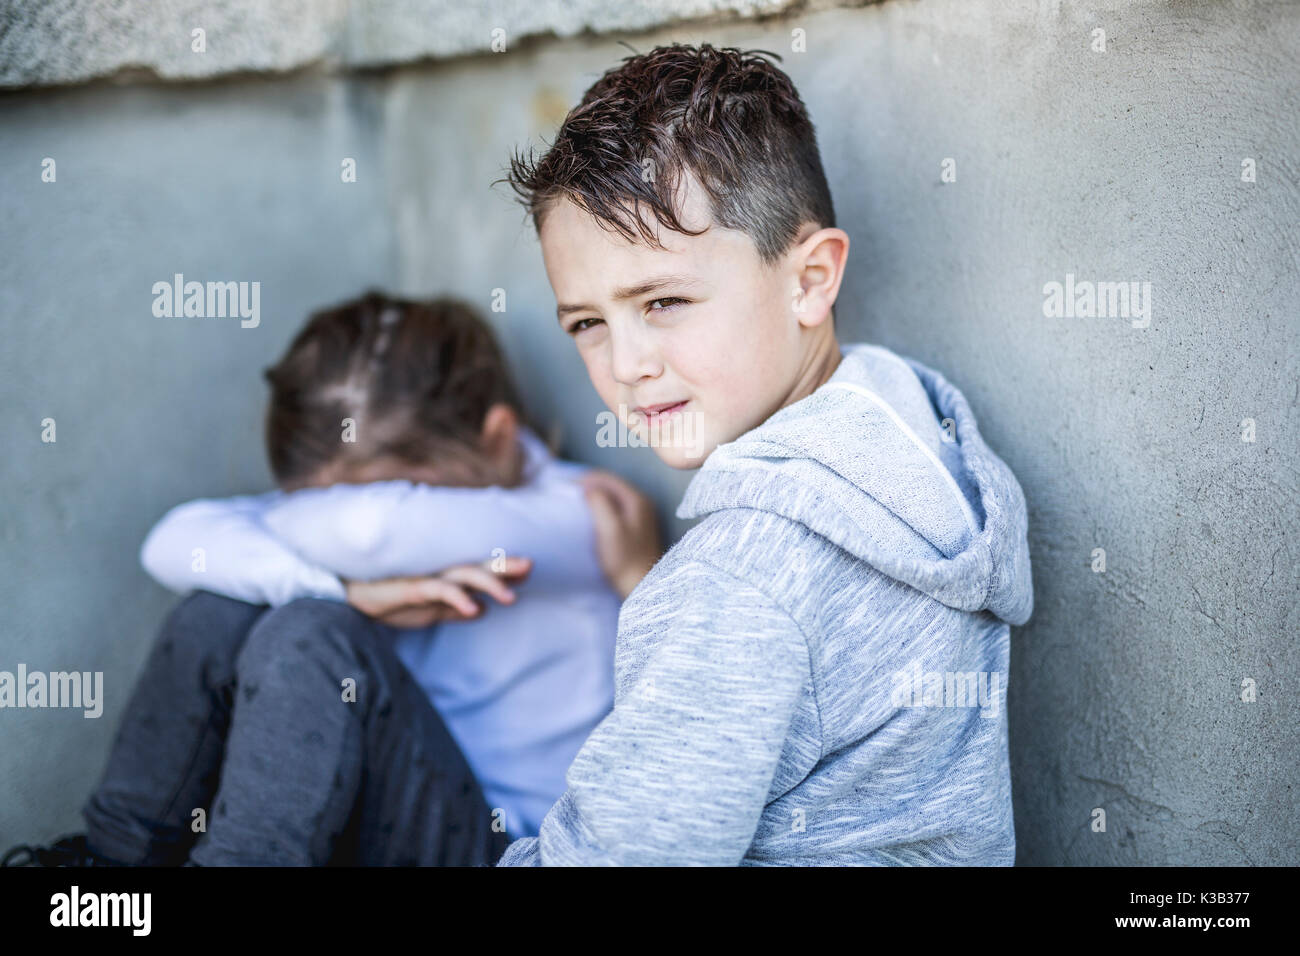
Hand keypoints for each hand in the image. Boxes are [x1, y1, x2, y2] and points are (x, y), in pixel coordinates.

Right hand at [343, 556, 532, 628]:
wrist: (353, 600)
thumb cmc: (392, 601)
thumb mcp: (430, 611)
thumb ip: (455, 609)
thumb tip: (482, 610)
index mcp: (448, 577)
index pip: (482, 570)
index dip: (505, 569)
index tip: (529, 571)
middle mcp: (441, 571)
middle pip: (479, 565)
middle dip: (505, 565)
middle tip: (530, 566)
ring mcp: (428, 577)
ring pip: (464, 574)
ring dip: (489, 583)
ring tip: (510, 597)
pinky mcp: (412, 587)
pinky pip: (439, 590)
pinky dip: (458, 598)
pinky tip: (474, 610)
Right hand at [578, 469, 662, 599]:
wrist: (641, 586)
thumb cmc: (624, 559)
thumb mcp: (609, 528)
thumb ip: (599, 502)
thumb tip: (587, 487)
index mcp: (636, 500)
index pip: (606, 478)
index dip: (584, 479)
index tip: (565, 487)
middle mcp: (641, 504)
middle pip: (610, 485)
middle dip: (588, 486)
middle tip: (567, 493)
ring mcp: (640, 516)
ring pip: (612, 497)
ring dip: (594, 497)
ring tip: (575, 503)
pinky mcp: (635, 529)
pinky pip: (615, 509)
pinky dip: (600, 508)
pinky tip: (590, 517)